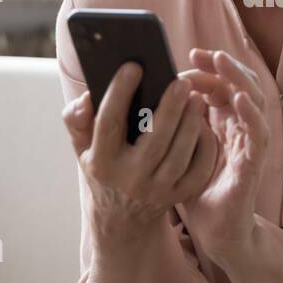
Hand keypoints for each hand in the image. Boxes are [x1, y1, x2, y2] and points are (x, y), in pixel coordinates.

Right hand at [62, 62, 218, 243]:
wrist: (122, 216)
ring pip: (180, 155)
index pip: (109, 124)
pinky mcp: (179, 195)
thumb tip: (85, 99)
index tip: (133, 66)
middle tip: (181, 81)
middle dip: (170, 109)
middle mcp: (129, 179)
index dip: (119, 93)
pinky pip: (198, 169)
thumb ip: (76, 119)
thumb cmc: (103, 166)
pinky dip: (205, 145)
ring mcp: (157, 191)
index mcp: (102, 163)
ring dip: (191, 124)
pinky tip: (204, 123)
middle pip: (154, 141)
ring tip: (196, 97)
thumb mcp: (82, 146)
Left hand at [179, 48, 270, 256]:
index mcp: (222, 121)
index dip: (210, 66)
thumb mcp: (174, 149)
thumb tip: (142, 93)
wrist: (216, 230)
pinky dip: (251, 113)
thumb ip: (164, 123)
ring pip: (254, 100)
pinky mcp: (254, 163)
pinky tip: (238, 98)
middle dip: (224, 65)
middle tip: (203, 53)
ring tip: (222, 61)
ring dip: (240, 78)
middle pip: (240, 84)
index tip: (190, 53)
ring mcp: (250, 143)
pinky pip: (259, 133)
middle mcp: (239, 127)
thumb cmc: (193, 188)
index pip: (222, 82)